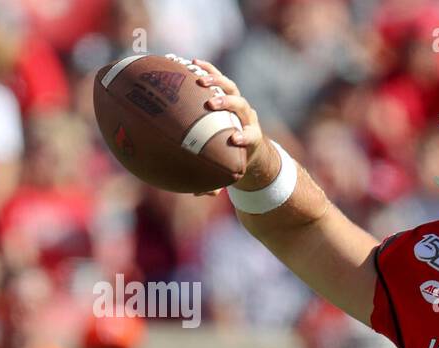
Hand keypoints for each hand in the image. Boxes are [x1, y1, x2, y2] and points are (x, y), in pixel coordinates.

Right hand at [189, 59, 268, 195]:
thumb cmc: (235, 158)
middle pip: (242, 106)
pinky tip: (187, 62)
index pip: (251, 136)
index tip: (234, 139)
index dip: (245, 137)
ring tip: (197, 77)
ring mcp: (239, 103)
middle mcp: (247, 118)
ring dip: (216, 81)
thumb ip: (216, 182)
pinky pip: (217, 78)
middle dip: (228, 103)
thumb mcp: (229, 172)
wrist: (249, 141)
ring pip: (231, 88)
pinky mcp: (229, 92)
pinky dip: (206, 69)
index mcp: (251, 138)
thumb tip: (201, 194)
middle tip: (211, 103)